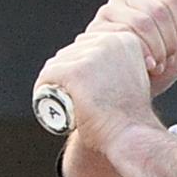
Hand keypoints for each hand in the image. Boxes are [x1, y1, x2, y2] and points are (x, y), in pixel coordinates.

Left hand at [34, 29, 160, 162]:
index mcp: (125, 40)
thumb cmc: (132, 118)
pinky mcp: (74, 71)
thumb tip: (103, 65)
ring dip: (56, 83)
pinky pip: (47, 75)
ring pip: (58, 63)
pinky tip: (48, 102)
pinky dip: (43, 89)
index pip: (88, 44)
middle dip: (67, 73)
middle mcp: (109, 42)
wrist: (131, 136)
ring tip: (64, 102)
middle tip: (73, 97)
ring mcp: (91, 55)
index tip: (84, 86)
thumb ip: (121, 67)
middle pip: (71, 51)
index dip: (81, 66)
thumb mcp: (134, 81)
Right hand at [84, 0, 176, 99]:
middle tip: (167, 59)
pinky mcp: (96, 29)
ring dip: (156, 50)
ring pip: (143, 22)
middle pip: (159, 10)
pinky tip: (141, 66)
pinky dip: (141, 55)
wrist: (126, 95)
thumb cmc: (152, 72)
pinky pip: (125, 35)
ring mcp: (108, 11)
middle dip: (169, 41)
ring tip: (154, 65)